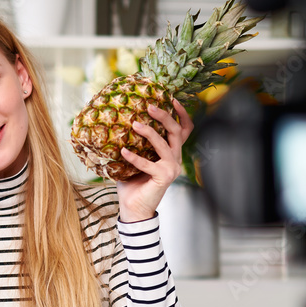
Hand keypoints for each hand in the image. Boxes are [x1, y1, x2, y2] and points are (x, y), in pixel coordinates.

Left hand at [116, 98, 193, 221]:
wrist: (134, 208)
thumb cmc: (133, 183)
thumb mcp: (136, 158)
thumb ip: (136, 143)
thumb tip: (121, 121)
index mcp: (172, 153)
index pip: (184, 130)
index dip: (182, 114)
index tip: (172, 99)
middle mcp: (175, 159)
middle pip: (176, 131)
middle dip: (164, 116)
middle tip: (149, 106)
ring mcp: (172, 168)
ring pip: (164, 143)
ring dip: (149, 132)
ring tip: (134, 124)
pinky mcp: (164, 177)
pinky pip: (148, 163)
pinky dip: (134, 157)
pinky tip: (123, 151)